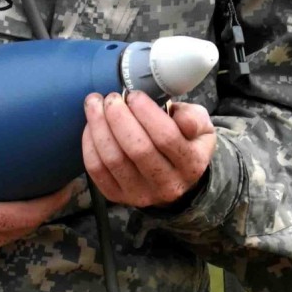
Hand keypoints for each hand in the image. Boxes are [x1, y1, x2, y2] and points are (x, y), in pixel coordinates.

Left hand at [82, 91, 215, 208]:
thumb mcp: (201, 126)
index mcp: (192, 164)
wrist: (174, 177)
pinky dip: (90, 144)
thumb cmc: (185, 142)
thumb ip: (193, 119)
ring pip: (113, 159)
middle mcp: (168, 185)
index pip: (166, 137)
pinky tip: (91, 125)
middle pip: (137, 149)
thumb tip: (177, 115)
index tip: (133, 95)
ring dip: (99, 127)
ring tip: (95, 104)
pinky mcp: (117, 196)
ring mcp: (141, 194)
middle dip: (118, 117)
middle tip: (110, 97)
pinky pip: (97, 170)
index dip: (146, 112)